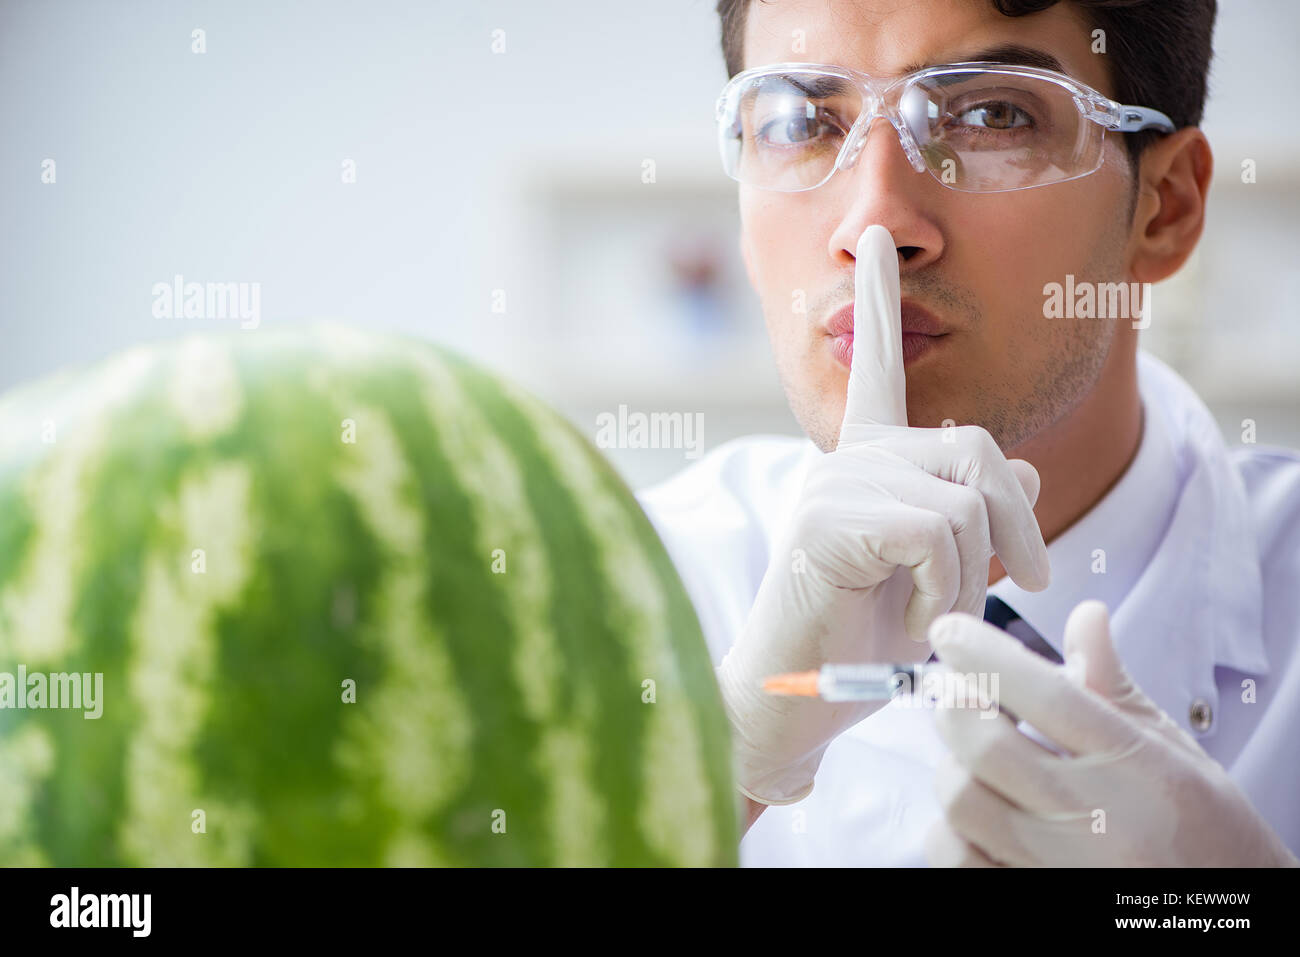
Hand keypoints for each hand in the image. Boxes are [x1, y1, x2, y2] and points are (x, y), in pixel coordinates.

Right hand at [716, 225, 1051, 805]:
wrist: (794, 702)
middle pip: (977, 448)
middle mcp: (845, 457)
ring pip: (963, 500)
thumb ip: (980, 518)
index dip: (877, 298)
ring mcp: (831, 482)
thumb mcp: (941, 577)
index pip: (876, 366)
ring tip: (935, 616)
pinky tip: (910, 619)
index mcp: (866, 461)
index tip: (876, 237)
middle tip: (1022, 585)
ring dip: (972, 577)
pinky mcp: (826, 518)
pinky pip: (935, 533)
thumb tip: (1030, 476)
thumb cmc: (861, 640)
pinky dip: (944, 590)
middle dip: (1016, 525)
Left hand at [924, 599, 1299, 865]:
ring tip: (964, 749)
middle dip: (954, 704)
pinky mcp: (1034, 896)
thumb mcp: (1173, 750)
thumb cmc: (1205, 828)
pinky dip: (948, 826)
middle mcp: (1100, 819)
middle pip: (988, 747)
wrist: (1229, 911)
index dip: (986, 655)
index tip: (950, 632)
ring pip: (963, 803)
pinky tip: (971, 806)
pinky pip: (958, 858)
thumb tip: (1084, 615)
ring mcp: (1063, 866)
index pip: (1047, 695)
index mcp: (1138, 767)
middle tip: (948, 686)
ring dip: (950, 763)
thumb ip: (1113, 685)